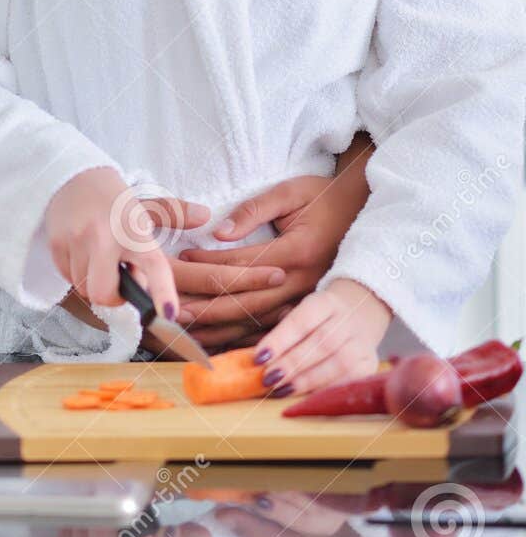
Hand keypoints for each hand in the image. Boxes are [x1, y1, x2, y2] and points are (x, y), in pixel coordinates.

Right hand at [44, 167, 208, 317]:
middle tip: (117, 278)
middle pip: (104, 293)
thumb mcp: (145, 205)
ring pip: (84, 288)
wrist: (71, 175)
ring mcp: (78, 240)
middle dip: (111, 296)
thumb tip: (205, 215)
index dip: (161, 291)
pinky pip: (68, 278)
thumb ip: (175, 214)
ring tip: (100, 260)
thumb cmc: (113, 197)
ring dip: (93, 282)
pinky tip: (83, 254)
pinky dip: (77, 273)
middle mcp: (105, 236)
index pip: (153, 264)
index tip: (168, 314)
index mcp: (134, 229)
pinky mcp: (56, 244)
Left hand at [172, 168, 370, 347]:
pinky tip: (223, 344)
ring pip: (258, 321)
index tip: (182, 260)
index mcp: (297, 251)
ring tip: (189, 333)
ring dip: (222, 329)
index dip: (209, 263)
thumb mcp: (291, 192)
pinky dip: (247, 338)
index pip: (242, 263)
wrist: (362, 210)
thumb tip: (219, 233)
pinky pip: (274, 327)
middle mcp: (302, 281)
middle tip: (173, 311)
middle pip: (246, 301)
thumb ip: (254, 210)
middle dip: (208, 308)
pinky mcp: (307, 305)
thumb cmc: (323, 196)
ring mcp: (306, 297)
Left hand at [252, 278, 391, 395]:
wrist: (361, 312)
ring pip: (335, 365)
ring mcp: (361, 343)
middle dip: (290, 364)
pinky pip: (347, 381)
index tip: (258, 357)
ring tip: (281, 389)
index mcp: (327, 301)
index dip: (280, 340)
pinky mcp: (369, 364)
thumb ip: (284, 329)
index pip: (301, 321)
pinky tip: (305, 396)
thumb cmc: (319, 316)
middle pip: (319, 344)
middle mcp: (347, 320)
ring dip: (305, 380)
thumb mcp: (303, 310)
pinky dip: (324, 390)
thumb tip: (260, 356)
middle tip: (267, 378)